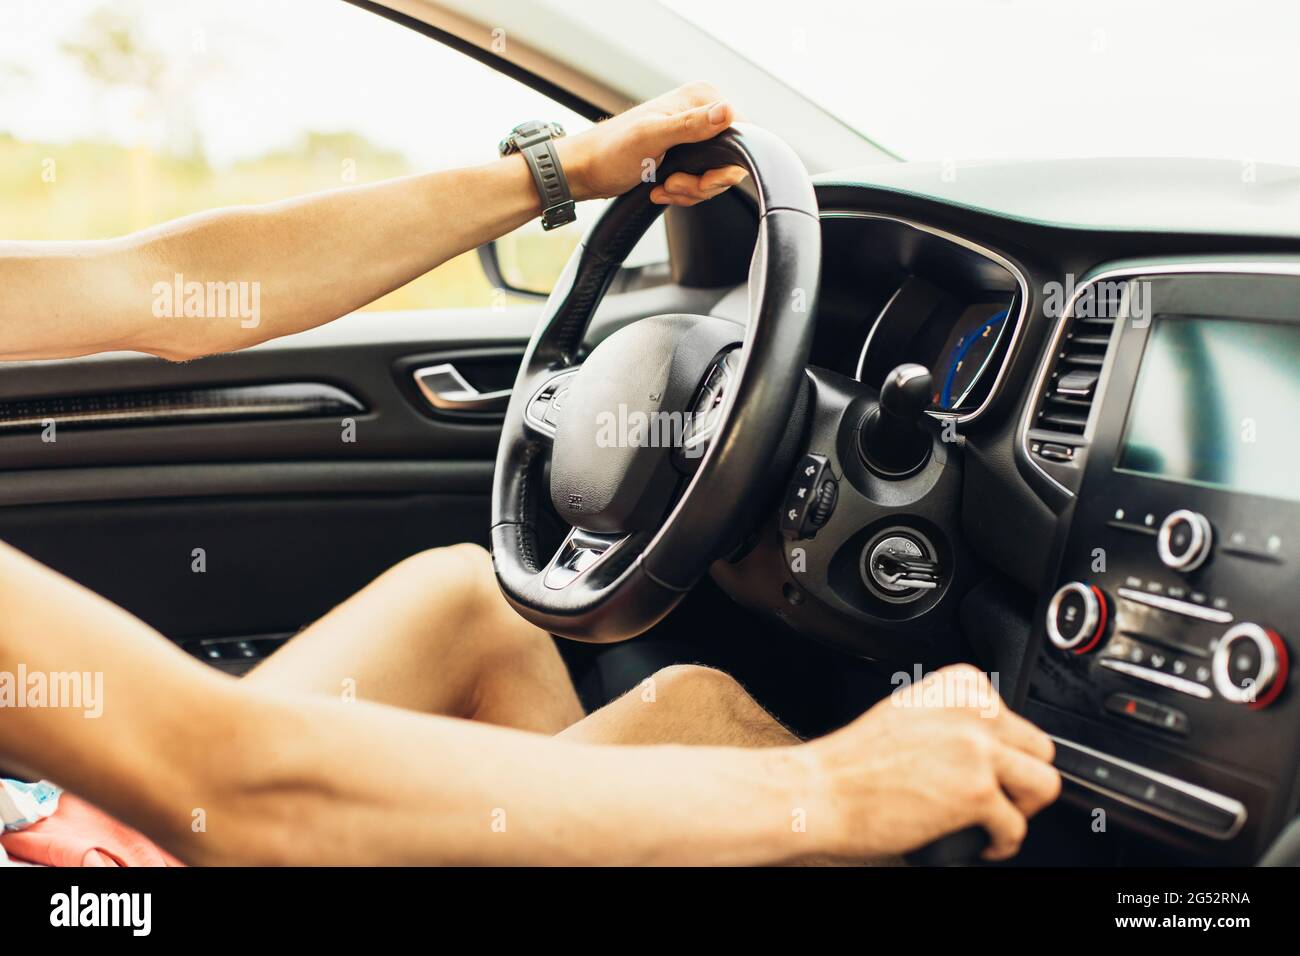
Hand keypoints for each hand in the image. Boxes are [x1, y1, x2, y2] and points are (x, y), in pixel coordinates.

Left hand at [558, 82, 748, 205]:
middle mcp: (701, 113)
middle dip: (703, 184)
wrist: (587, 170)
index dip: (726, 165)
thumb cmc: (611, 151)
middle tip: (674, 185)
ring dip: (690, 192)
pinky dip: (683, 194)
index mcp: (701, 99)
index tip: (702, 179)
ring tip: (663, 187)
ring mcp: (694, 135)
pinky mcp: (686, 154)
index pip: (742, 134)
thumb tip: (726, 111)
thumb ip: (691, 125)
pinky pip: (701, 182)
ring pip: (715, 176)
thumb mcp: (652, 137)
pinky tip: (660, 190)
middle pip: (730, 160)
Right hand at [809, 664, 1060, 861]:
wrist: (821, 790)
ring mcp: (977, 751)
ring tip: (994, 817)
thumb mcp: (910, 711)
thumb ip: (954, 717)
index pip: (1016, 716)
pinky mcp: (976, 794)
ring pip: (1043, 784)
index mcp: (960, 685)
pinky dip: (1002, 842)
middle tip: (994, 795)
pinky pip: (1017, 826)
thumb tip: (991, 741)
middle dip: (1019, 777)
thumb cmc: (855, 760)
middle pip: (1038, 749)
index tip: (985, 767)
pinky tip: (979, 841)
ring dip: (1021, 807)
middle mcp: (973, 711)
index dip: (1003, 750)